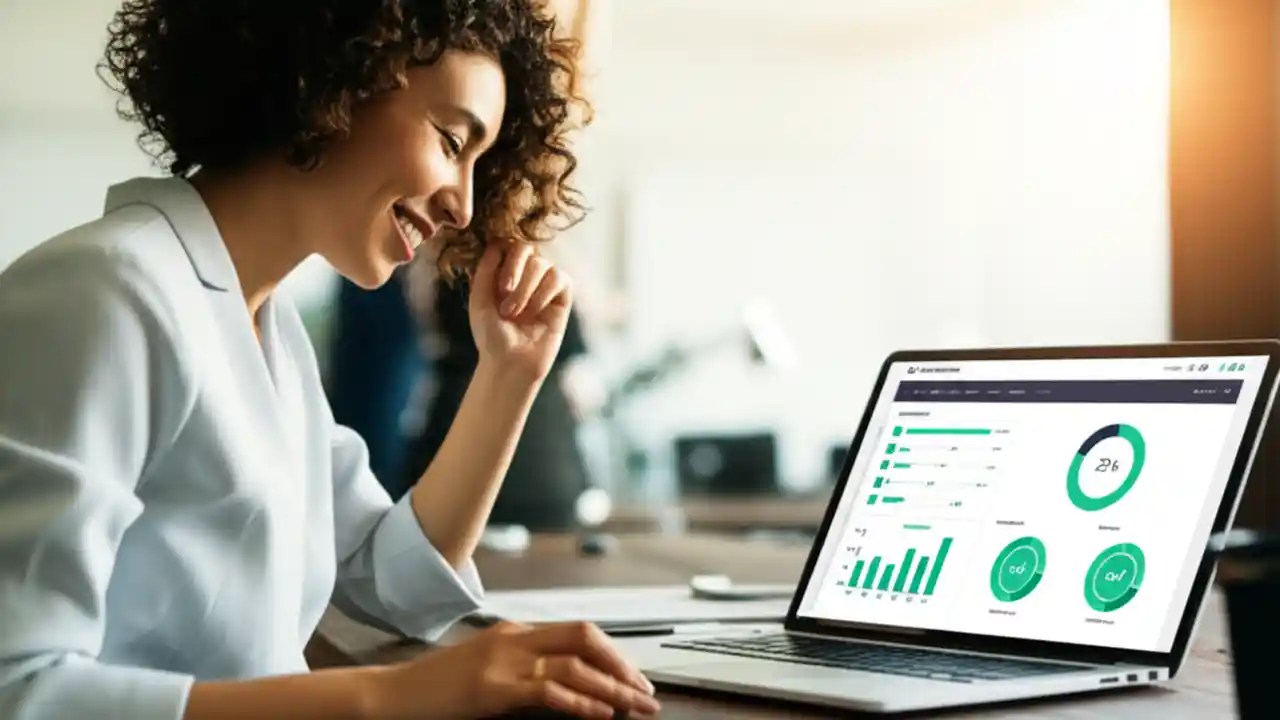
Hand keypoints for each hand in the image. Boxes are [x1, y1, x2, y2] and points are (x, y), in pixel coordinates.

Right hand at [377, 621, 659, 719]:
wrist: (391, 695)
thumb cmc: (436, 688)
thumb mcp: (486, 667)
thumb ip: (523, 667)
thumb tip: (569, 683)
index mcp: (514, 632)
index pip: (578, 631)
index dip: (613, 652)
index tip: (634, 676)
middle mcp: (513, 639)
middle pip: (585, 638)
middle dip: (622, 665)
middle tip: (646, 691)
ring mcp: (503, 662)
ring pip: (574, 665)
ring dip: (612, 687)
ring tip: (636, 706)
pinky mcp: (491, 689)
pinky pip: (548, 690)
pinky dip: (581, 701)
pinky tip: (600, 712)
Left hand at [469, 242, 572, 383]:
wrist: (510, 364)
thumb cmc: (491, 336)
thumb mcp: (479, 300)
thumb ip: (485, 270)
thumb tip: (497, 242)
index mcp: (503, 272)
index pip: (509, 243)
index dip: (504, 253)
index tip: (495, 278)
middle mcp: (525, 275)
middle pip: (528, 248)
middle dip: (515, 268)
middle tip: (504, 293)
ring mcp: (545, 286)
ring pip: (544, 264)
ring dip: (527, 287)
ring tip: (515, 312)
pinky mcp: (562, 299)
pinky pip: (560, 279)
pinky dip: (545, 293)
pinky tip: (534, 312)